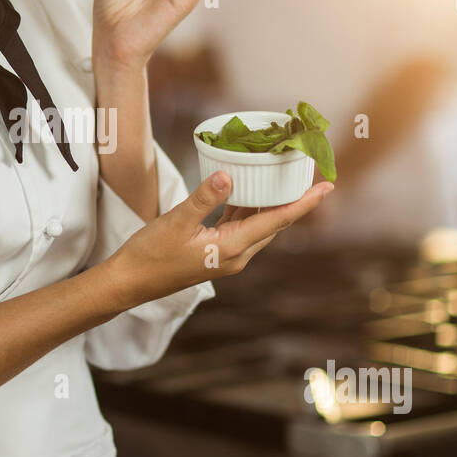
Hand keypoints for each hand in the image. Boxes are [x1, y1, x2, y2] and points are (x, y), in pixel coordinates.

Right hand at [106, 171, 334, 309]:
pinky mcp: (215, 253)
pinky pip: (240, 228)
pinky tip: (245, 191)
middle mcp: (236, 255)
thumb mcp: (176, 222)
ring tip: (283, 178)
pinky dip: (248, 209)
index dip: (304, 202)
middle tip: (308, 173)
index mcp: (232, 249)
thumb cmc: (150, 255)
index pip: (277, 221)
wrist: (129, 282)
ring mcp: (226, 256)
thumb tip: (228, 175)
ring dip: (271, 204)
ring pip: (258, 226)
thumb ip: (204, 198)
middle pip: (274, 223)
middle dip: (294, 200)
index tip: (326, 186)